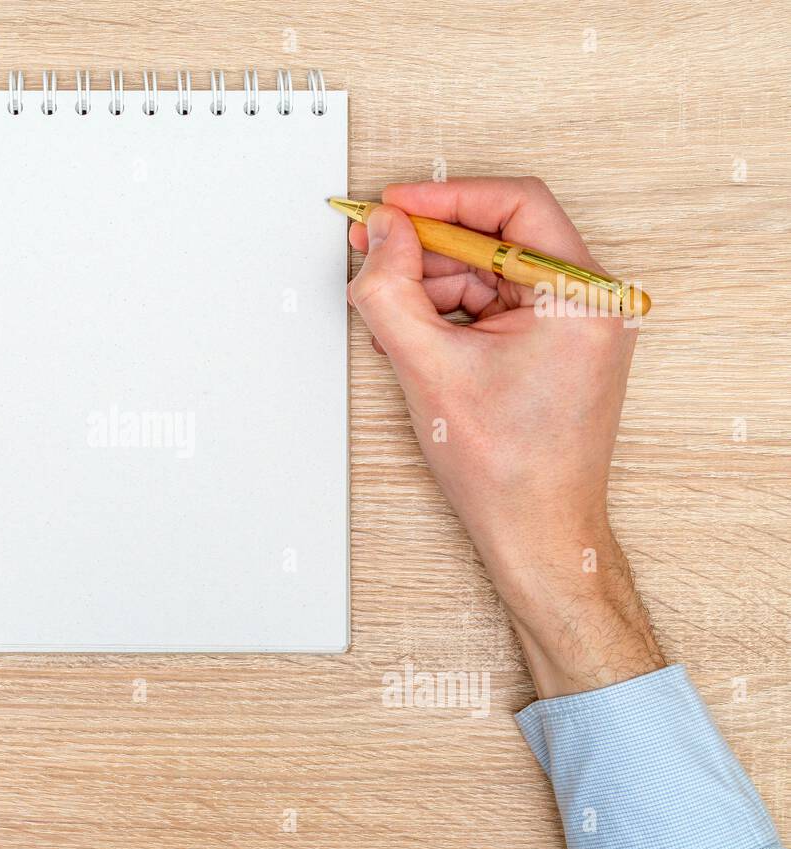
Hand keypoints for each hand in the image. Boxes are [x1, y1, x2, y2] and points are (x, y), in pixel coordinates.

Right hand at [348, 177, 662, 697]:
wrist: (536, 534)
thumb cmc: (508, 471)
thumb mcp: (429, 368)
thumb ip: (391, 290)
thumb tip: (380, 233)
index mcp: (582, 298)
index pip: (513, 208)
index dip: (443, 199)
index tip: (392, 206)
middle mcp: (590, 304)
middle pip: (495, 241)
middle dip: (426, 250)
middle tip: (372, 251)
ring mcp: (573, 328)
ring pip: (487, 276)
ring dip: (430, 290)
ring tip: (388, 322)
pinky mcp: (552, 348)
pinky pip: (492, 308)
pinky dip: (447, 317)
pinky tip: (412, 339)